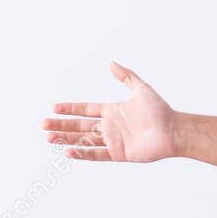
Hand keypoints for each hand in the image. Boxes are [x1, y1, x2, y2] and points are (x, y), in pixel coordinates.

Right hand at [43, 62, 178, 162]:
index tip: (53, 108)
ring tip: (50, 139)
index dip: (69, 109)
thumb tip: (111, 63)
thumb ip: (125, 76)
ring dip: (66, 139)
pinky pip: (96, 154)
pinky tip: (69, 152)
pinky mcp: (118, 154)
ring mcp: (113, 141)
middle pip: (79, 126)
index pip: (85, 110)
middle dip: (61, 126)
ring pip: (84, 140)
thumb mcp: (141, 89)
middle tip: (43, 125)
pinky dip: (83, 153)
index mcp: (112, 111)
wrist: (173, 131)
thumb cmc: (160, 110)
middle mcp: (110, 126)